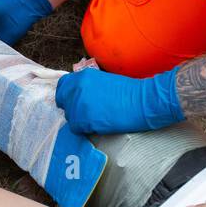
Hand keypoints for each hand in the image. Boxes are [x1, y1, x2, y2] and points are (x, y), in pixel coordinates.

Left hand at [54, 67, 184, 134]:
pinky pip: (77, 128)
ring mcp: (79, 105)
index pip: (62, 86)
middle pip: (64, 103)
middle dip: (73, 108)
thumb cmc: (129, 91)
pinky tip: (99, 125)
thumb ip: (87, 86)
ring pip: (70, 117)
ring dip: (80, 120)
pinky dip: (85, 129)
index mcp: (82, 77)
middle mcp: (77, 89)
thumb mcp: (103, 80)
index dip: (67, 95)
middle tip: (87, 113)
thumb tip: (78, 96)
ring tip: (98, 118)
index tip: (74, 101)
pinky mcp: (85, 120)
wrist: (143, 101)